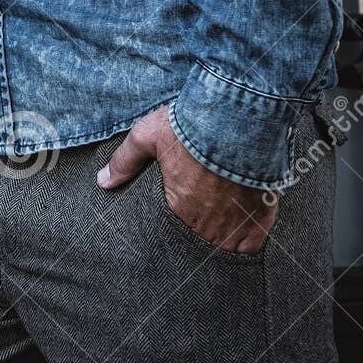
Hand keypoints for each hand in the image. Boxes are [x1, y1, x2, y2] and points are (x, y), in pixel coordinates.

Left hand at [97, 104, 276, 253]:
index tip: (182, 211)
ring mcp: (234, 222)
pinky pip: (253, 245)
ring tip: (221, 226)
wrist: (238, 117)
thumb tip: (102, 182)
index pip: (174, 229)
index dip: (179, 220)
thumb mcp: (148, 135)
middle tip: (203, 216)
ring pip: (225, 244)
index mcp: (179, 206)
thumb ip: (125, 161)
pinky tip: (243, 233)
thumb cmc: (191, 125)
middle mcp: (205, 221)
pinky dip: (248, 241)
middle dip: (199, 230)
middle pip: (200, 238)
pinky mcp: (260, 216)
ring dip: (221, 237)